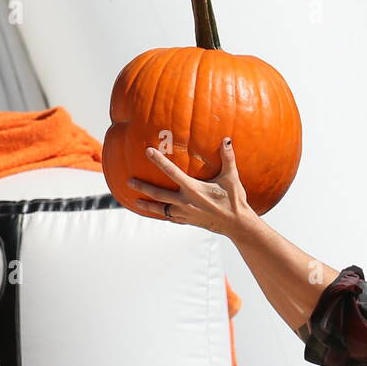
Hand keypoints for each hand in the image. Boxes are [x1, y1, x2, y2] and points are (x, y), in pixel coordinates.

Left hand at [127, 140, 252, 235]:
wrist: (237, 225)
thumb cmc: (235, 200)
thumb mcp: (231, 178)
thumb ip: (227, 158)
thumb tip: (226, 140)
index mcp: (193, 189)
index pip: (171, 172)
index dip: (159, 161)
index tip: (147, 151)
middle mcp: (186, 202)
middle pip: (158, 194)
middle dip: (143, 187)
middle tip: (129, 181)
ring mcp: (185, 214)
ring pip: (161, 209)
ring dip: (147, 205)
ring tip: (135, 201)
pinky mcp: (188, 221)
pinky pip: (171, 217)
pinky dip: (162, 214)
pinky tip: (156, 212)